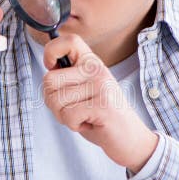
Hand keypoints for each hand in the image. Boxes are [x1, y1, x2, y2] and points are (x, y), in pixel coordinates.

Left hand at [42, 34, 158, 172]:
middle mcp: (97, 70)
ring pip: (55, 100)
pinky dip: (73, 125)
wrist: (130, 138)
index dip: (51, 51)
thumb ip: (67, 78)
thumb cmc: (101, 116)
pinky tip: (89, 124)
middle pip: (49, 80)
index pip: (69, 40)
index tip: (52, 67)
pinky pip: (68, 115)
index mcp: (92, 63)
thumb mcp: (84, 90)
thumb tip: (48, 68)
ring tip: (83, 116)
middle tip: (71, 109)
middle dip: (52, 101)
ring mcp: (101, 87)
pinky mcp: (103, 106)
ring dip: (63, 116)